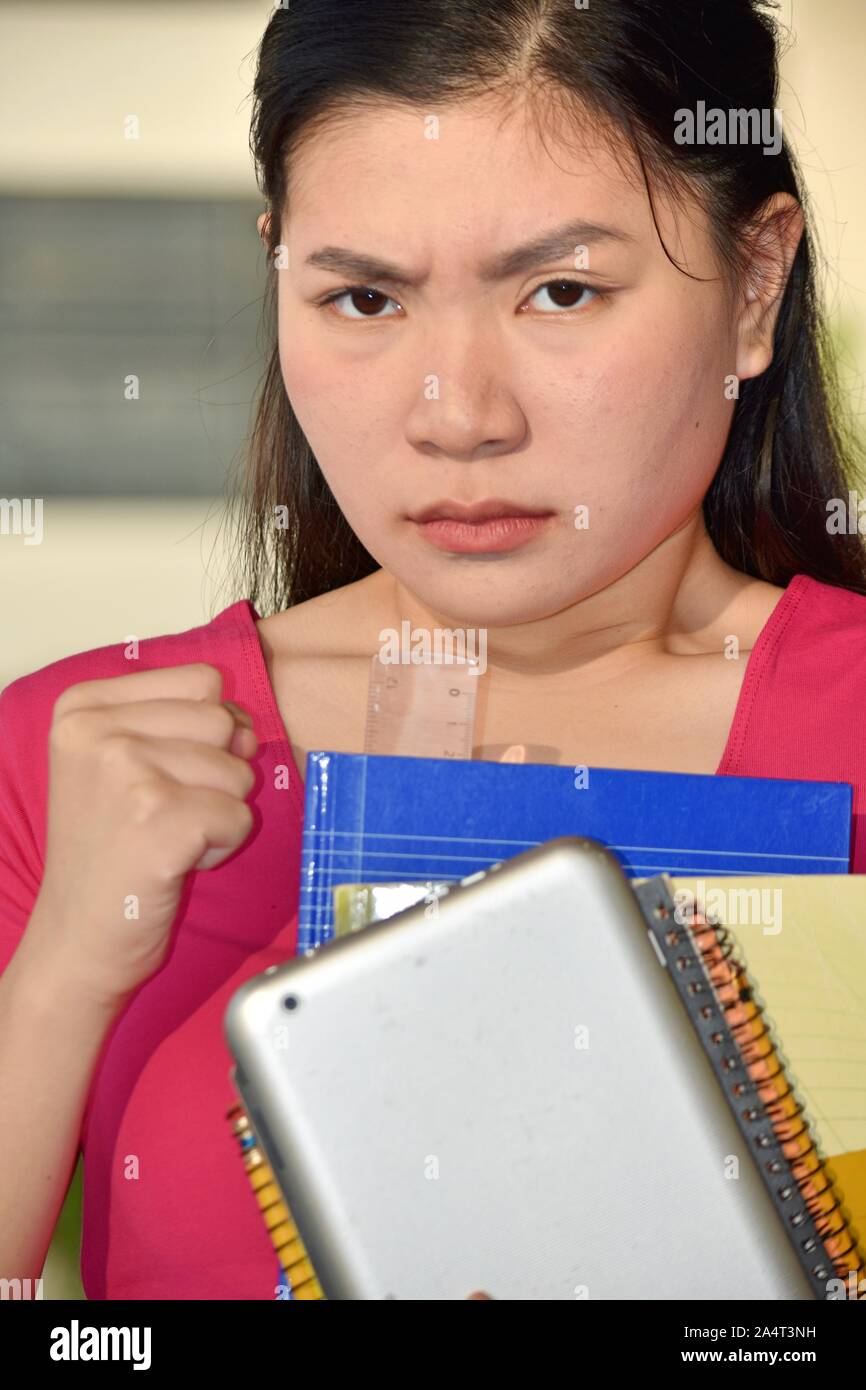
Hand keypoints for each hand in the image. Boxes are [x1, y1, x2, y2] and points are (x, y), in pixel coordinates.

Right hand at [23, 663, 258, 1007]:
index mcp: (83, 705)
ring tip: (166, 838)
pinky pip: (241, 816)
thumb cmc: (110, 852)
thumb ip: (188, 724)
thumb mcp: (126, 764)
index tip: (157, 775)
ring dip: (218, 812)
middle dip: (214, 774)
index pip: (202, 680)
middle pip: (223, 720)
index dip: (203, 733)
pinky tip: (175, 862)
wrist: (78, 939)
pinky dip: (222, 845)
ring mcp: (125, 771)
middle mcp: (96, 729)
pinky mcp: (159, 818)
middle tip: (162, 814)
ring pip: (238, 769)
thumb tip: (248, 728)